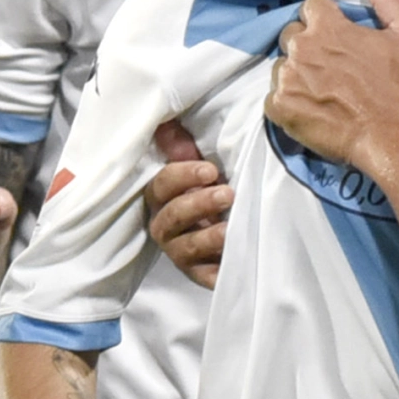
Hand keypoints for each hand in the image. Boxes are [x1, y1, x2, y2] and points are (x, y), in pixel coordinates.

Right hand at [146, 121, 230, 287]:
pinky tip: (232, 254)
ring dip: (207, 235)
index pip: (161, 185)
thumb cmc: (214, 193)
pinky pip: (205, 275)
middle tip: (227, 194)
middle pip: (172, 216)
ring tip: (229, 228)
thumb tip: (166, 122)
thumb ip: (184, 149)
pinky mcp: (200, 276)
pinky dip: (217, 267)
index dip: (182, 176)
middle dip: (197, 204)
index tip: (210, 170)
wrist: (237, 233)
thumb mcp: (203, 170)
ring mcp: (181, 254)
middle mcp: (166, 227)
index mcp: (163, 198)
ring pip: (186, 247)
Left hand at [265, 0, 398, 170]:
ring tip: (320, 93)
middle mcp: (301, 48)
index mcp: (328, 27)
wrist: (392, 139)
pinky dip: (288, 103)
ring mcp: (287, 78)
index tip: (339, 39)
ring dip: (297, 75)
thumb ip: (387, 0)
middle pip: (291, 35)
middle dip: (307, 46)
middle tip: (329, 69)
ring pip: (281, 67)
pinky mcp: (279, 108)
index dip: (325, 21)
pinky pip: (273, 98)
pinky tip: (310, 111)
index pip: (311, 7)